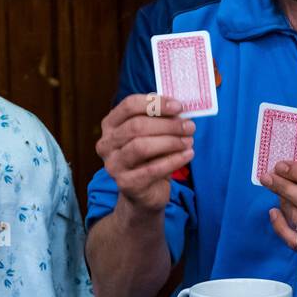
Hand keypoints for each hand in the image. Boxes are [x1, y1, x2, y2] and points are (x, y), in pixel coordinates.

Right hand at [95, 93, 194, 213]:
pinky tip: (188, 154)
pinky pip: (152, 169)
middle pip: (136, 126)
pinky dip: (174, 160)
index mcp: (111, 125)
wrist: (145, 192)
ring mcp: (113, 165)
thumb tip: (182, 111)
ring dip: (170, 141)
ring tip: (189, 141)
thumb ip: (161, 121)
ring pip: (141, 146)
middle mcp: (106, 144)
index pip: (129, 106)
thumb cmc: (149, 158)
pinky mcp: (125, 183)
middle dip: (167, 124)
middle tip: (189, 126)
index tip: (178, 106)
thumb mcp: (152, 135)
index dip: (155, 104)